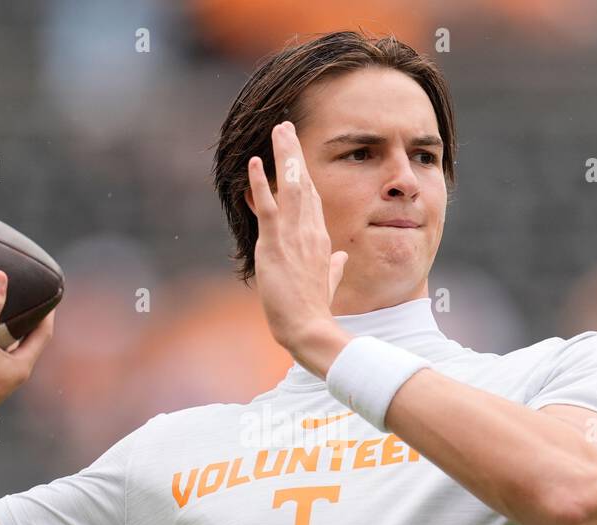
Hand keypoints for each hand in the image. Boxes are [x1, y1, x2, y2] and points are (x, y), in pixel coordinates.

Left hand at [248, 121, 350, 375]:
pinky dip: (259, 182)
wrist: (309, 325)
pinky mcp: (274, 242)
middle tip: (286, 127)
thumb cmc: (316, 309)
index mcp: (321, 239)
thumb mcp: (328, 284)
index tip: (296, 156)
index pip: (311, 199)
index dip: (303, 174)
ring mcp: (293, 234)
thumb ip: (334, 268)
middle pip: (303, 183)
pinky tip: (255, 161)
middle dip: (294, 153)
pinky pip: (266, 205)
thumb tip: (342, 259)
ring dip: (282, 155)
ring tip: (278, 129)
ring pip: (288, 186)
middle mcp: (309, 230)